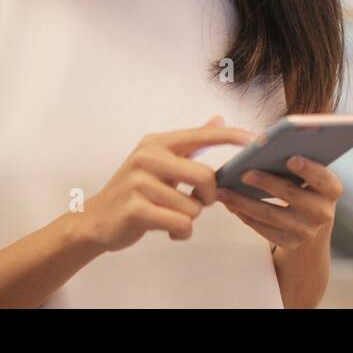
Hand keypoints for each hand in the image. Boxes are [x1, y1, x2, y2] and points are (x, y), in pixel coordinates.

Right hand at [77, 116, 255, 252]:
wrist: (95, 219)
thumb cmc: (135, 191)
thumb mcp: (160, 161)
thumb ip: (191, 143)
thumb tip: (219, 119)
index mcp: (157, 143)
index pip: (202, 135)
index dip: (231, 137)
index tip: (257, 139)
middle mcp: (148, 157)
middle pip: (205, 176)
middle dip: (209, 196)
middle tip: (197, 202)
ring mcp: (139, 183)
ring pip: (194, 207)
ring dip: (189, 218)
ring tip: (169, 215)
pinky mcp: (136, 209)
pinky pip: (181, 225)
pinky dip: (181, 233)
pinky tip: (167, 230)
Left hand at [215, 156, 342, 250]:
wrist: (312, 223)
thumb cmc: (306, 187)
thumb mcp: (311, 176)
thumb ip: (297, 160)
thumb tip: (264, 144)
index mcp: (332, 189)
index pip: (323, 178)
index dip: (308, 169)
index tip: (290, 158)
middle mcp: (323, 212)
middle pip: (292, 195)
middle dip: (267, 183)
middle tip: (244, 173)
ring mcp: (307, 231)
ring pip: (271, 215)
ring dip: (244, 202)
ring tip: (224, 190)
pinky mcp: (290, 243)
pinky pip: (263, 229)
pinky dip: (245, 215)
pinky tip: (230, 204)